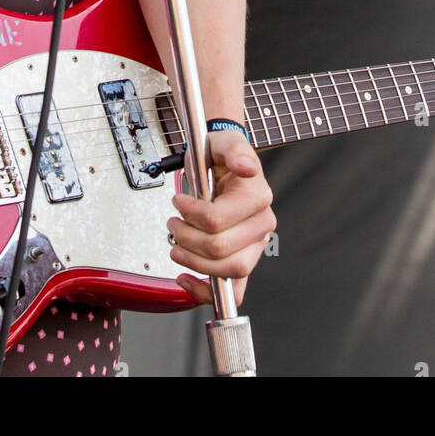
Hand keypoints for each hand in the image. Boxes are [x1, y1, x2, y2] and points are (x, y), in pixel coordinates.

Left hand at [167, 129, 275, 307]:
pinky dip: (207, 292)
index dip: (190, 214)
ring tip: (176, 246)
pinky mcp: (244, 260)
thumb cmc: (222, 156)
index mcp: (258, 198)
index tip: (178, 201)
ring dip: (194, 263)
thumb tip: (246, 166)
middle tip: (173, 224)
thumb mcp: (224, 143)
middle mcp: (261, 225)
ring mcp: (254, 246)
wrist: (225, 164)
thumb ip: (234, 150)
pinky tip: (186, 279)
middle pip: (220, 249)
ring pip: (227, 273)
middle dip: (187, 238)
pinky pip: (232, 290)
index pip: (217, 220)